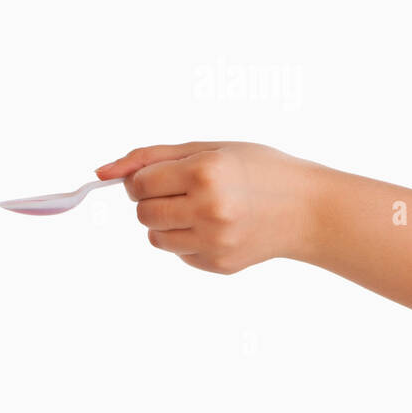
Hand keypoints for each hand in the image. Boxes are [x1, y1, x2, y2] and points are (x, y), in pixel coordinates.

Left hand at [94, 141, 321, 273]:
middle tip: (184, 193)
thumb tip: (100, 172)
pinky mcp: (218, 263)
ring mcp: (215, 240)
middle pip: (143, 213)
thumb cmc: (257, 170)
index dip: (145, 180)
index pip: (139, 184)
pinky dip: (187, 240)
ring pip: (154, 237)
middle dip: (153, 202)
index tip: (164, 177)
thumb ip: (151, 157)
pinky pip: (177, 253)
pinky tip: (218, 228)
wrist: (311, 210)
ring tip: (200, 210)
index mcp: (206, 172)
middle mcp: (209, 208)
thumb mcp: (209, 149)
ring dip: (166, 223)